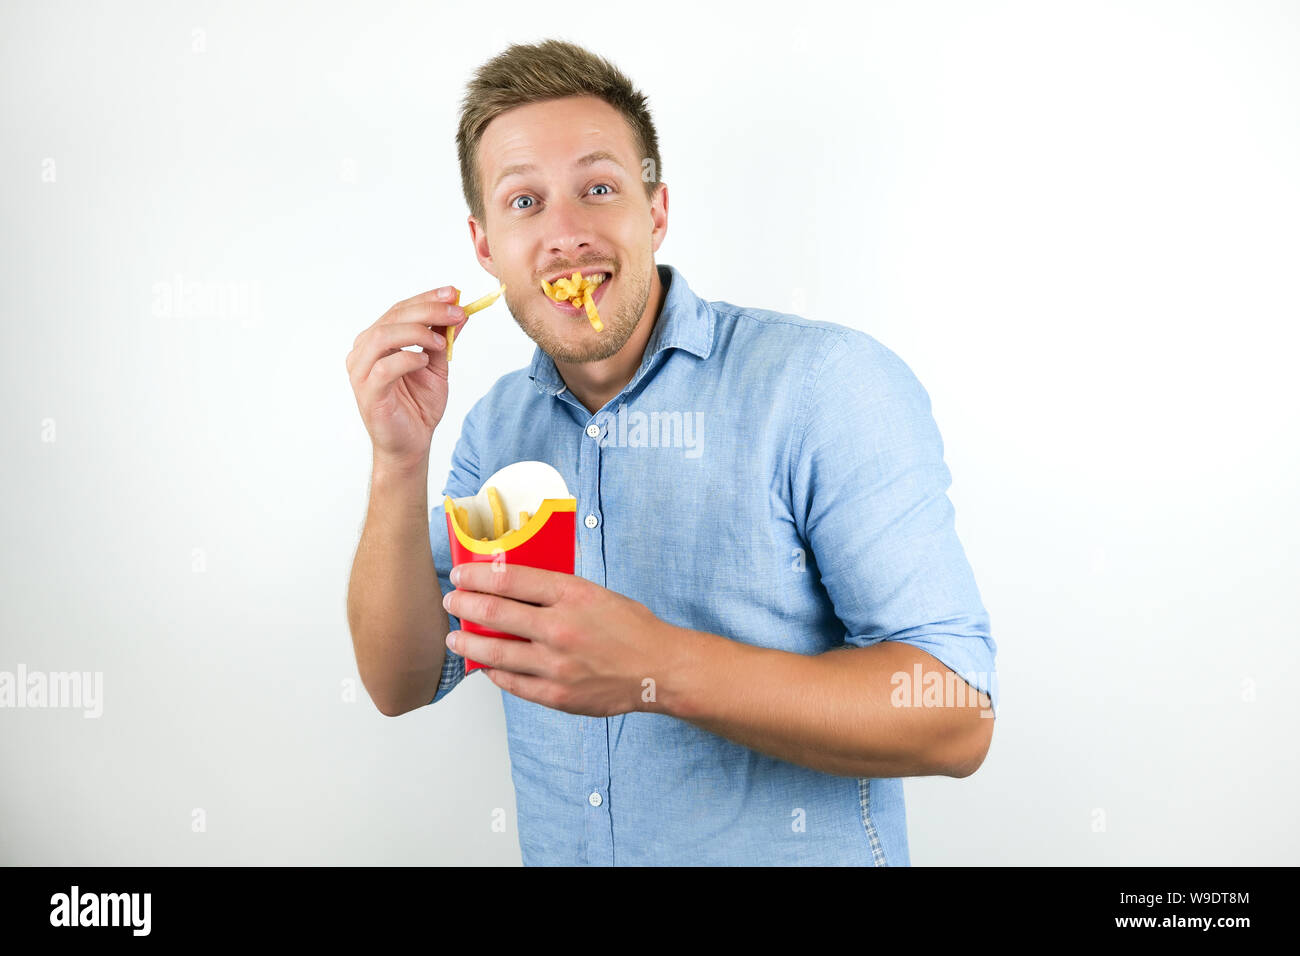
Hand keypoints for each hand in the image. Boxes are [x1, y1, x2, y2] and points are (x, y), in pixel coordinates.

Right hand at [345, 286, 470, 468]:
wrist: (411, 444)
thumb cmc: (418, 406)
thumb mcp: (437, 367)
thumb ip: (442, 340)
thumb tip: (460, 312)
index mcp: (377, 341)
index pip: (400, 310)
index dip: (427, 298)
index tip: (454, 293)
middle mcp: (364, 352)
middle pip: (393, 318)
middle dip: (428, 311)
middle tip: (456, 312)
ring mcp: (361, 371)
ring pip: (383, 336)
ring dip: (417, 332)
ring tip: (441, 342)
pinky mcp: (367, 392)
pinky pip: (384, 368)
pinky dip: (407, 359)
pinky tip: (424, 361)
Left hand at [443, 562, 678, 716]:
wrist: (658, 669)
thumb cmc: (631, 628)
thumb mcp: (595, 593)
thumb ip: (555, 591)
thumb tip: (512, 586)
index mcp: (571, 595)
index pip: (509, 579)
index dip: (477, 575)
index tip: (461, 573)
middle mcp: (559, 628)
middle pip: (494, 612)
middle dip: (464, 604)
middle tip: (451, 601)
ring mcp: (556, 665)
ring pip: (495, 652)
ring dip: (468, 642)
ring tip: (456, 636)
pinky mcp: (556, 695)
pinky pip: (512, 682)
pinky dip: (494, 672)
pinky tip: (486, 665)